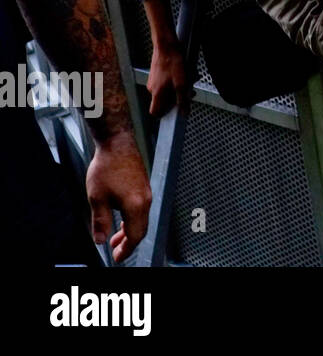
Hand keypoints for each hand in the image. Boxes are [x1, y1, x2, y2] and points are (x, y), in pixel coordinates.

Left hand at [84, 131, 150, 262]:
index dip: (126, 249)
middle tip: (116, 251)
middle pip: (141, 229)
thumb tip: (100, 239)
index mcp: (136, 205)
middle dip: (128, 242)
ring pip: (141, 219)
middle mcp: (145, 200)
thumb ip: (100, 221)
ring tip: (115, 236)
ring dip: (129, 230)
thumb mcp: (97, 198)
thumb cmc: (109, 166)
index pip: (135, 235)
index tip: (117, 257)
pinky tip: (121, 217)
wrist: (117, 143)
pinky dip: (131, 219)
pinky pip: (141, 209)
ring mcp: (146, 192)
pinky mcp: (143, 186)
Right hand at [147, 32, 189, 116]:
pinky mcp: (157, 73)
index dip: (166, 114)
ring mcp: (154, 80)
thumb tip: (184, 113)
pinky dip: (178, 79)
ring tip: (191, 78)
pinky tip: (187, 72)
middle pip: (165, 101)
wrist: (167, 45)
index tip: (177, 110)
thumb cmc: (173, 62)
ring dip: (181, 87)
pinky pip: (168, 81)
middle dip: (179, 97)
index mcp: (156, 93)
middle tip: (190, 91)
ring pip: (168, 90)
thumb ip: (182, 99)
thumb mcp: (182, 83)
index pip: (155, 112)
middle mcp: (152, 88)